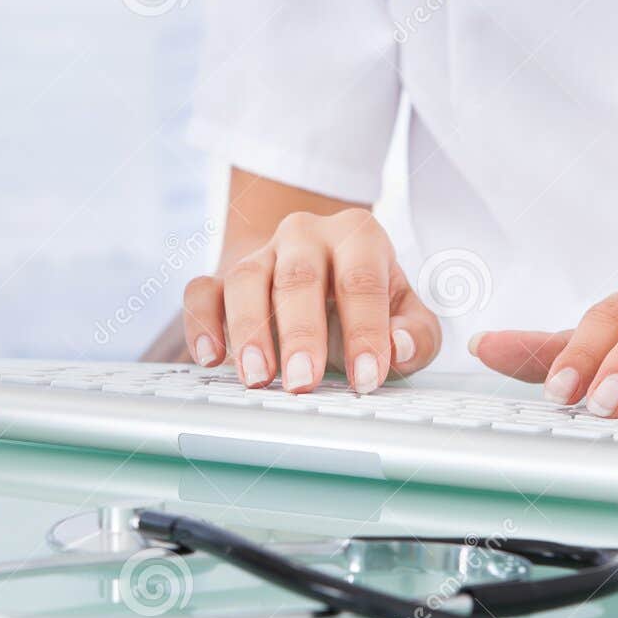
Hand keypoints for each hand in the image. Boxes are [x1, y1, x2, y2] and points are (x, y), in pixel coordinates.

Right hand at [181, 210, 441, 392]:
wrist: (317, 272)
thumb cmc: (366, 302)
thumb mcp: (406, 314)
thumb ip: (416, 334)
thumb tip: (398, 348)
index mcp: (358, 237)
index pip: (361, 281)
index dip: (365, 331)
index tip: (366, 378)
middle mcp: (305, 236)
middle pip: (298, 278)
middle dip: (301, 333)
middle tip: (304, 381)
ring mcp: (260, 254)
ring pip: (246, 280)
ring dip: (249, 330)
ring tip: (257, 377)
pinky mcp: (221, 276)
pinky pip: (201, 290)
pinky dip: (202, 322)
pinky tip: (211, 357)